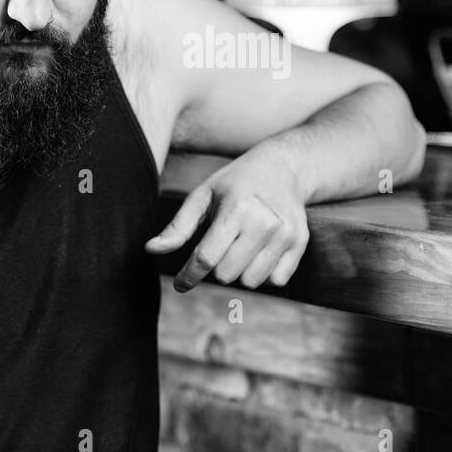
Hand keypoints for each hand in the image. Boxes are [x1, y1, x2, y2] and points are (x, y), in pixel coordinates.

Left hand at [145, 147, 310, 292]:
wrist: (284, 167)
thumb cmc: (236, 183)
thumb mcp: (203, 195)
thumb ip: (178, 226)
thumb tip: (151, 249)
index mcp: (236, 208)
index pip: (206, 258)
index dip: (189, 276)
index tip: (180, 284)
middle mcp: (263, 222)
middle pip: (226, 275)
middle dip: (217, 266)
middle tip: (221, 245)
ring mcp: (285, 234)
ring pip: (251, 281)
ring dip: (241, 270)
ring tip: (242, 245)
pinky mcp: (300, 244)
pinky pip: (276, 280)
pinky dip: (264, 272)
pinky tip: (261, 250)